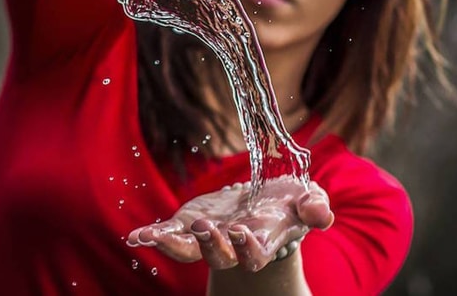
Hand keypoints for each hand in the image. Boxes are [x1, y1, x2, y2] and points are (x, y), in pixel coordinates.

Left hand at [127, 177, 333, 271]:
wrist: (265, 201)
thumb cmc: (291, 203)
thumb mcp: (309, 199)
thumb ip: (315, 207)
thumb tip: (320, 215)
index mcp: (264, 242)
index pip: (256, 255)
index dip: (248, 248)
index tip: (242, 230)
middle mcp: (233, 246)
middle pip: (219, 257)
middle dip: (211, 245)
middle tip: (206, 227)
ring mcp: (208, 237)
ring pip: (188, 251)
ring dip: (171, 245)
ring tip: (151, 237)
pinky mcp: (189, 223)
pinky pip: (168, 234)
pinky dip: (151, 236)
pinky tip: (135, 236)